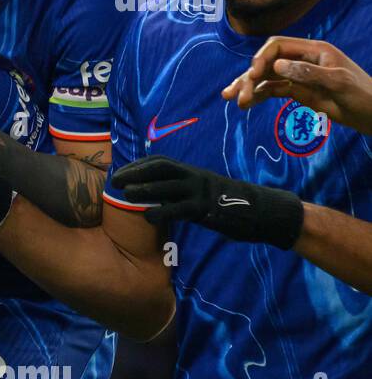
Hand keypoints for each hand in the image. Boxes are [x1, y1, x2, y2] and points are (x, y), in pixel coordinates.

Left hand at [111, 156, 302, 248]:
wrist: (263, 212)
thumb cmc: (228, 204)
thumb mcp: (202, 192)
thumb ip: (182, 191)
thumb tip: (156, 194)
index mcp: (193, 172)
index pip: (161, 162)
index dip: (139, 165)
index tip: (121, 172)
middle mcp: (196, 177)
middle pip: (161, 168)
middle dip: (137, 172)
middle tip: (116, 180)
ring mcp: (202, 192)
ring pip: (168, 187)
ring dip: (145, 190)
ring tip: (126, 195)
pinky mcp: (208, 209)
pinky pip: (181, 209)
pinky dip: (163, 211)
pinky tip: (149, 216)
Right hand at [222, 36, 371, 135]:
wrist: (371, 115)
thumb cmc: (361, 94)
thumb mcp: (336, 81)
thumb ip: (307, 72)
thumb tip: (276, 65)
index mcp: (313, 50)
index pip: (278, 45)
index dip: (262, 58)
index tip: (254, 75)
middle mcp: (302, 60)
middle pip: (267, 62)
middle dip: (250, 76)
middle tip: (236, 94)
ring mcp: (297, 76)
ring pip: (266, 78)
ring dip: (249, 87)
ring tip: (235, 101)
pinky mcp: (296, 92)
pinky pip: (271, 91)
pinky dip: (257, 96)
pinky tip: (246, 104)